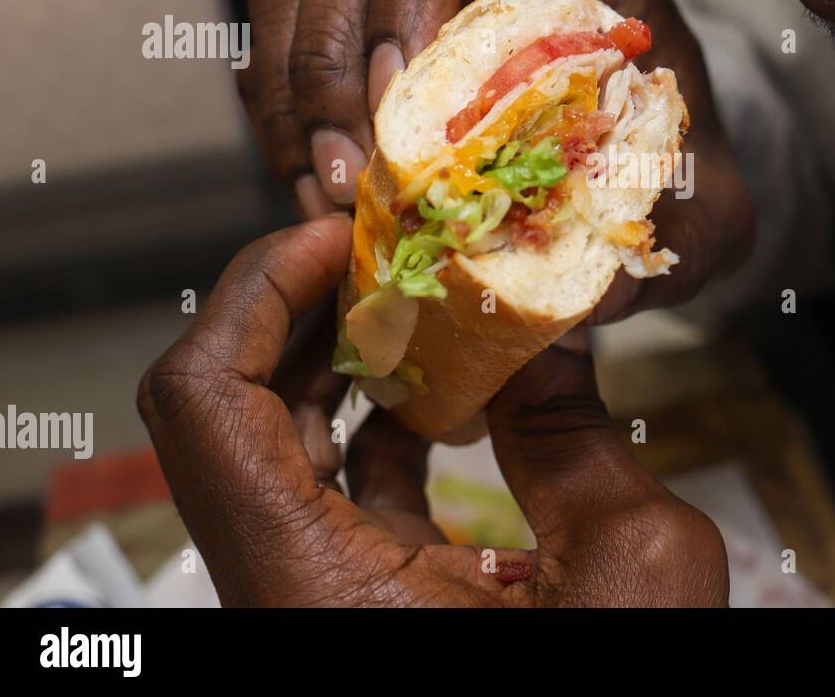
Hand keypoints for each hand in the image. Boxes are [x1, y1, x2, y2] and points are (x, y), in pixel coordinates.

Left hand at [136, 216, 728, 606]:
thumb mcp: (629, 566)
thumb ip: (575, 431)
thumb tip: (546, 330)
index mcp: (312, 592)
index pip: (205, 403)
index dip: (254, 290)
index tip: (337, 235)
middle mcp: (284, 593)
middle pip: (226, 411)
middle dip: (301, 307)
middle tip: (382, 247)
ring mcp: (311, 596)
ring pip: (273, 446)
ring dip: (337, 356)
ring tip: (415, 297)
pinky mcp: (349, 600)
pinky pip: (330, 488)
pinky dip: (375, 418)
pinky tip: (442, 380)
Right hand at [239, 0, 753, 321]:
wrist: (661, 163)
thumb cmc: (682, 169)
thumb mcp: (708, 206)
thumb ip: (673, 243)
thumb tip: (584, 304)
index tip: (394, 97)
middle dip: (328, 54)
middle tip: (350, 175)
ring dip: (288, 87)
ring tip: (327, 194)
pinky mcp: (359, 29)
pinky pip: (277, 38)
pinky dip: (276, 112)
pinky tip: (314, 191)